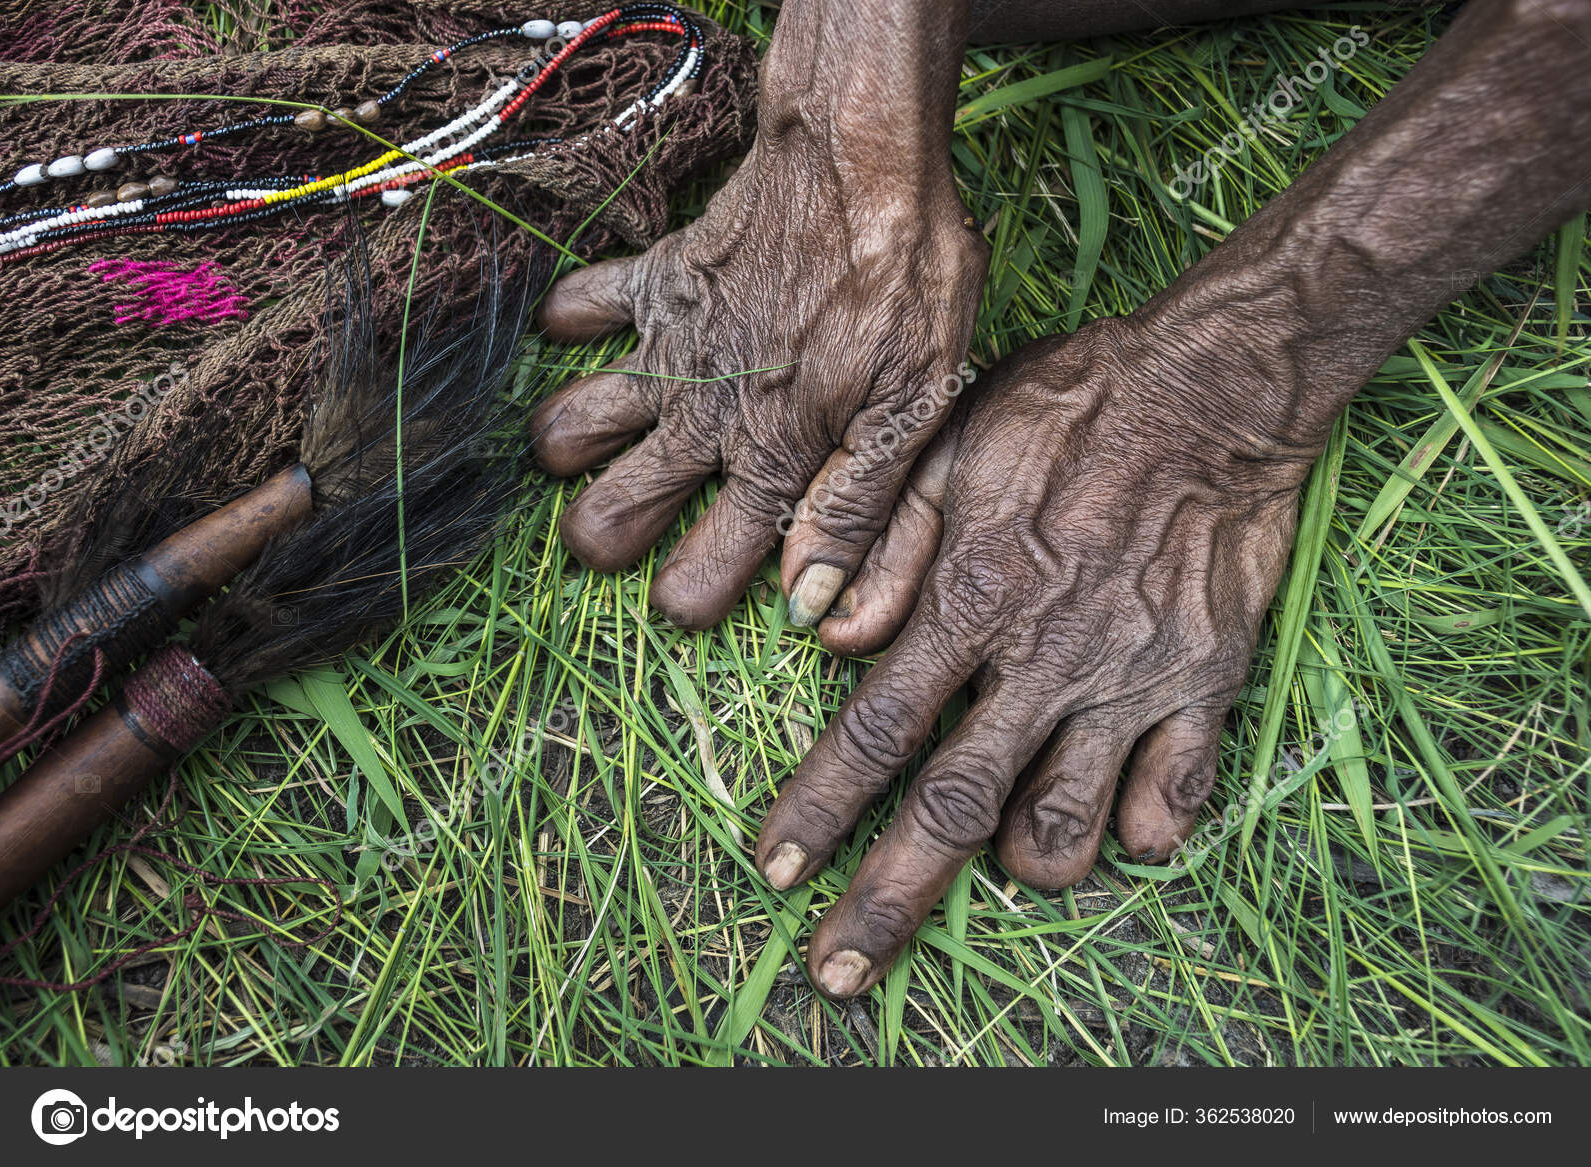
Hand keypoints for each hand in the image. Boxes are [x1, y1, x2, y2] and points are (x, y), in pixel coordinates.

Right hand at [530, 1, 984, 629]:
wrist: (863, 162)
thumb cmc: (908, 285)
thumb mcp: (912, 410)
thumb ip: (855, 510)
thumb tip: (808, 605)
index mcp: (770, 460)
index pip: (695, 575)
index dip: (689, 601)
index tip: (695, 594)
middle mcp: (701, 418)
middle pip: (605, 515)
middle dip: (602, 540)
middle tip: (627, 528)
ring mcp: (667, 349)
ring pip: (567, 427)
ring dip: (573, 448)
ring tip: (608, 444)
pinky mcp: (654, 283)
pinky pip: (576, 308)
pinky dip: (573, 324)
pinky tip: (601, 334)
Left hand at [754, 312, 1321, 996]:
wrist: (1215, 389)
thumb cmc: (1069, 407)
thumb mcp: (950, 442)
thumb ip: (881, 542)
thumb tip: (821, 633)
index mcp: (971, 599)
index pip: (877, 728)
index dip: (818, 807)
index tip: (774, 872)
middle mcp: (1046, 659)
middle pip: (955, 808)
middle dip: (888, 901)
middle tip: (839, 975)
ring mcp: (1131, 681)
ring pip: (1068, 828)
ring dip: (1025, 866)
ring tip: (1002, 864)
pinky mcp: (1206, 685)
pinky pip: (1174, 801)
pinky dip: (1138, 833)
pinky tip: (1115, 823)